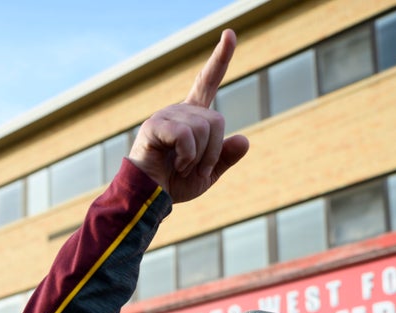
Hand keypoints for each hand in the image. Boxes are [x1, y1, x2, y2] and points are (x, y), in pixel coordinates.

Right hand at [127, 29, 249, 202]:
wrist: (151, 197)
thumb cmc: (175, 184)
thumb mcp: (209, 173)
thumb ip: (226, 157)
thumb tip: (244, 139)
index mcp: (193, 116)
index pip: (208, 81)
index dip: (221, 58)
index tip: (229, 33)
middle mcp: (180, 110)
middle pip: (217, 121)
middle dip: (213, 151)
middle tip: (195, 168)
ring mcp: (166, 115)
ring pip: (204, 129)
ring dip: (200, 157)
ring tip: (182, 167)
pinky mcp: (155, 126)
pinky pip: (187, 136)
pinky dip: (188, 157)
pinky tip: (175, 164)